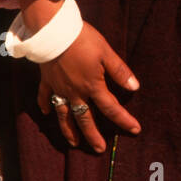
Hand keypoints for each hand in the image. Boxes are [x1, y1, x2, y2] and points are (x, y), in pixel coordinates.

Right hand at [35, 21, 140, 153]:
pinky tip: (46, 113)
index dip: (124, 119)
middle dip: (93, 135)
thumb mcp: (106, 53)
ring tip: (73, 143)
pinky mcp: (47, 80)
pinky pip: (45, 97)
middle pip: (85, 119)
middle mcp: (75, 92)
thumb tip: (135, 87)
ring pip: (63, 115)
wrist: (53, 31)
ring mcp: (59, 88)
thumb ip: (120, 71)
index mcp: (92, 86)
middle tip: (99, 149)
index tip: (135, 130)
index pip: (111, 108)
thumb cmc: (82, 40)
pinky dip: (45, 105)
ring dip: (69, 130)